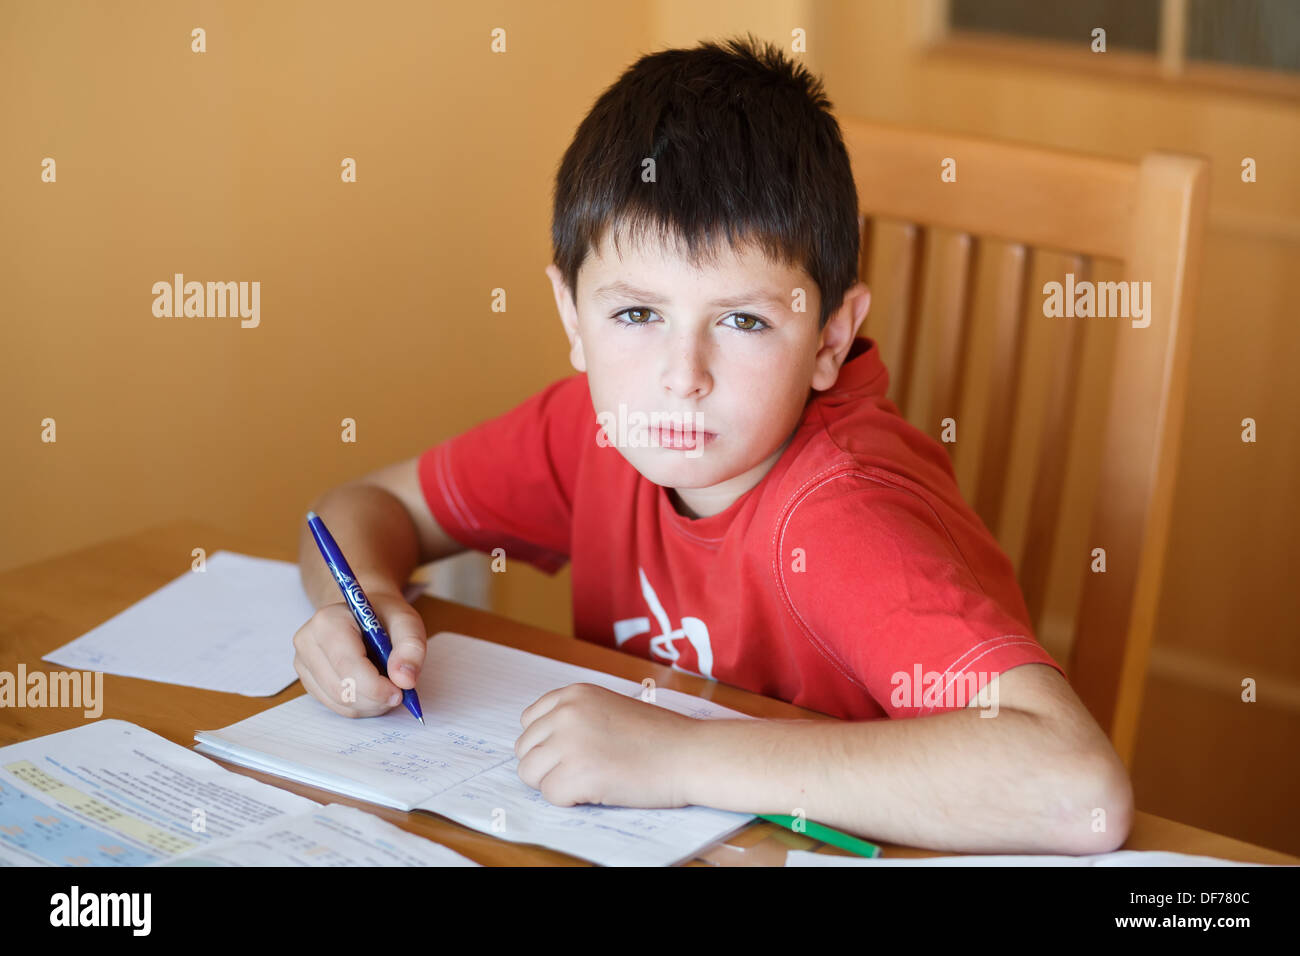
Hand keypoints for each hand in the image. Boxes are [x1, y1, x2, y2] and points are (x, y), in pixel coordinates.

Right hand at [291, 589, 426, 717]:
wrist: (364, 616)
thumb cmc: (384, 617)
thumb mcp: (407, 622)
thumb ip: (411, 647)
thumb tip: (405, 680)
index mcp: (328, 621)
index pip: (347, 665)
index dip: (375, 687)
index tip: (400, 692)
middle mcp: (307, 642)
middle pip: (340, 688)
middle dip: (374, 699)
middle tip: (399, 693)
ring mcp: (303, 663)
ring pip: (337, 702)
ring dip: (369, 705)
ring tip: (387, 688)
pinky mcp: (307, 680)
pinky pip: (334, 706)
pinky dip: (359, 706)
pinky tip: (372, 691)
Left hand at [514, 682, 697, 808]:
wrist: (690, 753)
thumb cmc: (659, 736)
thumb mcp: (610, 707)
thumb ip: (576, 717)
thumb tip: (543, 744)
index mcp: (574, 693)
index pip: (529, 722)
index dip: (547, 743)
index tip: (572, 752)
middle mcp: (565, 713)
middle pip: (525, 749)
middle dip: (548, 765)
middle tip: (586, 769)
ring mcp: (568, 742)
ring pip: (530, 774)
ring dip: (556, 783)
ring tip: (592, 779)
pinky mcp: (576, 773)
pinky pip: (550, 796)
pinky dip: (571, 799)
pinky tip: (600, 789)